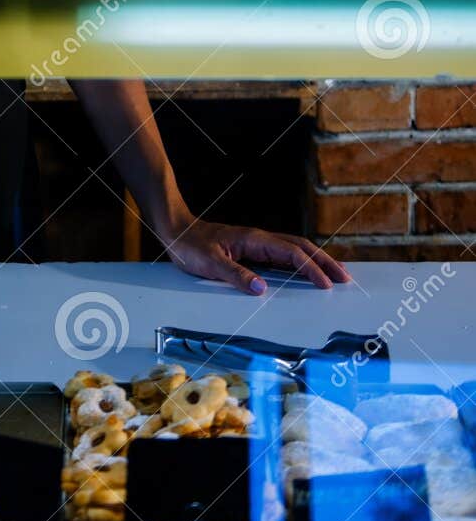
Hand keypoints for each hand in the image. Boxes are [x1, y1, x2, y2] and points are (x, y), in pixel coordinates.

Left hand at [162, 216, 350, 294]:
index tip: (326, 284)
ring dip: (315, 262)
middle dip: (324, 261)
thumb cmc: (190, 246)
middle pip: (301, 247)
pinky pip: (282, 257)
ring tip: (334, 276)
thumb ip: (235, 275)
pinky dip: (299, 264)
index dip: (311, 268)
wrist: (176, 232)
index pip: (291, 253)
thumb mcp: (210, 264)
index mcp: (254, 240)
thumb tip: (262, 288)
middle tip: (345, 278)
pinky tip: (305, 274)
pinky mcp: (252, 251)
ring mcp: (257, 244)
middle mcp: (260, 240)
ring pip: (294, 250)